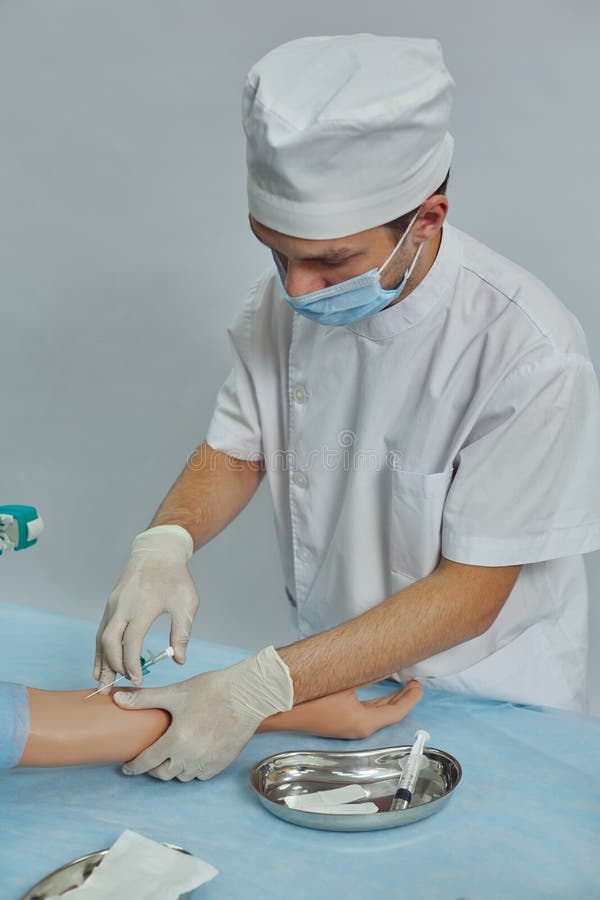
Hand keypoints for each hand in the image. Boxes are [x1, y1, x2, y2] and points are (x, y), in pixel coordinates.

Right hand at [94, 525, 197, 689]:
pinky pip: (101, 631)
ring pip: (101, 638)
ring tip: (103, 683)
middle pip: (110, 641)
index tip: (138, 679)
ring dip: (102, 661)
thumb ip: (182, 633)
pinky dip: (100, 650)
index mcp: (144, 606)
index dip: (132, 663)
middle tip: (121, 685)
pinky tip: (100, 666)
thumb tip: (178, 660)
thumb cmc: (175, 578)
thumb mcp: (186, 603)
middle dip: (114, 666)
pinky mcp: (110, 605)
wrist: (157, 553)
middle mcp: (123, 606)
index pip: (131, 641)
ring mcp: (113, 605)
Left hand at [112, 646, 293, 780]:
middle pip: (163, 774)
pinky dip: (193, 770)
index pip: (147, 762)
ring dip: (173, 769)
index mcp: (176, 740)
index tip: (127, 768)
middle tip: (150, 759)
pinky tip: (192, 757)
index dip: (134, 767)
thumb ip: (145, 698)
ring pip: (182, 776)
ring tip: (171, 756)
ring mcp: (208, 762)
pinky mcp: (222, 763)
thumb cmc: (213, 690)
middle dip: (153, 769)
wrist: (247, 694)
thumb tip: (118, 698)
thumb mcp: (176, 692)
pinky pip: (201, 775)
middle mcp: (190, 756)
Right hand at [260, 680, 422, 738]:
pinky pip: (363, 712)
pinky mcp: (337, 721)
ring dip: (388, 699)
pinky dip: (374, 701)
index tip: (418, 685)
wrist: (278, 705)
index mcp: (362, 722)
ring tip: (399, 683)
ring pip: (375, 713)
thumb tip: (386, 664)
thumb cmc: (308, 696)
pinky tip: (374, 688)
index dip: (411, 698)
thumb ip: (367, 673)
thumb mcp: (344, 681)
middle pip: (388, 714)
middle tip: (413, 682)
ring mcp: (346, 726)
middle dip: (402, 698)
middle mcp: (357, 728)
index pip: (397, 712)